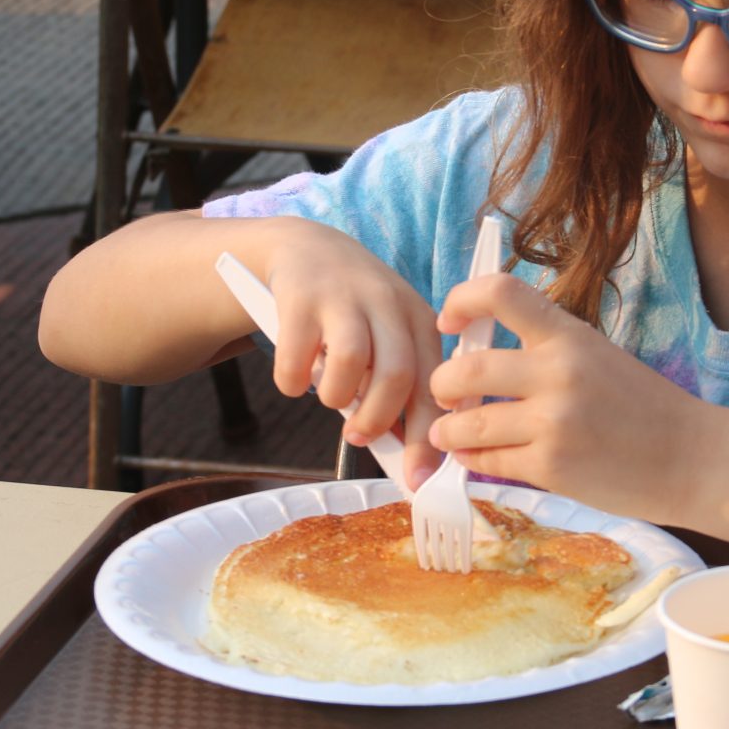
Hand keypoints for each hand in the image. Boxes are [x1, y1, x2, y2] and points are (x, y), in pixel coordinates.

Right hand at [258, 221, 444, 486]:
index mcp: (420, 320)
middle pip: (396, 375)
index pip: (435, 386)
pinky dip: (293, 384)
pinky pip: (297, 360)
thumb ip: (402, 385)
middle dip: (377, 420)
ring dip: (337, 399)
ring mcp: (344, 298)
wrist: (308, 249)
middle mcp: (388, 304)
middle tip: (359, 437)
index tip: (417, 479)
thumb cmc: (357, 311)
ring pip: (350, 364)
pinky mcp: (301, 299)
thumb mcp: (391, 335)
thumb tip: (409, 458)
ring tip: (330, 397)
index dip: (427, 438)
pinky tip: (296, 378)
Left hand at [424, 273, 716, 522]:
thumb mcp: (596, 356)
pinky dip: (473, 460)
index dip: (460, 301)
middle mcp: (559, 371)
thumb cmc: (643, 407)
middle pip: (465, 369)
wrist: (692, 458)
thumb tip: (475, 357)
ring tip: (448, 434)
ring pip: (467, 423)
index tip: (449, 322)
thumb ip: (543, 350)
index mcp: (569, 335)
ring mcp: (554, 421)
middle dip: (442, 384)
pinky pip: (488, 461)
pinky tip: (476, 458)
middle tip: (445, 394)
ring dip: (447, 431)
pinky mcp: (551, 467)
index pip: (500, 292)